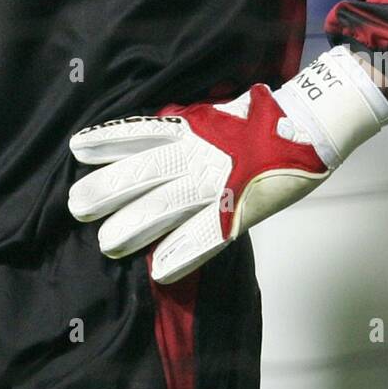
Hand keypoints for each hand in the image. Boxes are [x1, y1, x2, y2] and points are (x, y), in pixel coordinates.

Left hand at [68, 45, 387, 284]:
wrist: (311, 125)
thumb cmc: (260, 123)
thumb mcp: (212, 118)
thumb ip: (182, 134)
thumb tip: (145, 147)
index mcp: (192, 128)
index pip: (141, 133)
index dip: (109, 140)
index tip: (76, 148)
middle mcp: (200, 153)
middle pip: (145, 172)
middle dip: (108, 189)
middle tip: (76, 205)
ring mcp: (219, 181)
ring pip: (167, 205)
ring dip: (134, 226)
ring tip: (106, 243)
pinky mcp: (241, 209)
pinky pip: (208, 236)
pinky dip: (183, 253)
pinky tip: (160, 270)